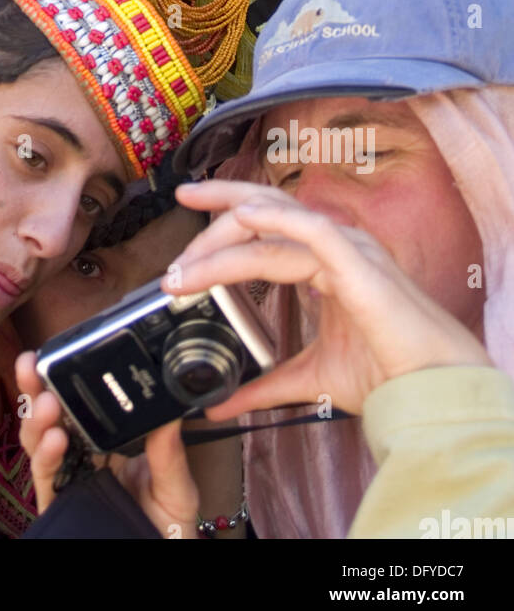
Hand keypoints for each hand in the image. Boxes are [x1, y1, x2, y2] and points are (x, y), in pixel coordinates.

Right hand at [16, 351, 198, 538]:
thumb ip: (169, 454)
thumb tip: (169, 411)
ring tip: (48, 402)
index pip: (81, 402)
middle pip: (52, 415)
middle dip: (37, 387)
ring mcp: (68, 479)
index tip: (60, 352)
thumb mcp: (176, 487)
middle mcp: (83, 455)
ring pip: (39, 440)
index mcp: (109, 441)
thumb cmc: (167, 526)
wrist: (159, 556)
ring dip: (38, 417)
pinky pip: (43, 478)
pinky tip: (55, 439)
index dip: (67, 376)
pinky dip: (44, 457)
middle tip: (34, 365)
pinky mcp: (58, 505)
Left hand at [165, 178, 490, 417]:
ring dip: (223, 241)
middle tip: (177, 232)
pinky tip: (239, 221)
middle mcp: (335, 244)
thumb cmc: (387, 377)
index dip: (224, 219)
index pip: (267, 223)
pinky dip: (272, 222)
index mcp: (327, 260)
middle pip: (264, 206)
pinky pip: (310, 230)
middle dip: (215, 210)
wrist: (432, 393)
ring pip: (273, 221)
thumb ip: (264, 385)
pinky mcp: (358, 263)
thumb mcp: (309, 379)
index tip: (183, 242)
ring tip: (186, 266)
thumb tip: (220, 405)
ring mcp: (347, 248)